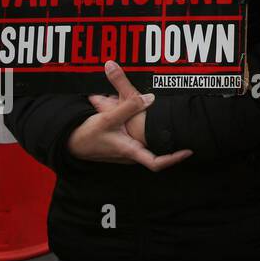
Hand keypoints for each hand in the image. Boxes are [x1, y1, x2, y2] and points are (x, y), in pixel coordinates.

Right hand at [68, 61, 192, 171]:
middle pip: (156, 150)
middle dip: (167, 138)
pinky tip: (144, 115)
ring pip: (147, 142)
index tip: (189, 151)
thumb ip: (129, 106)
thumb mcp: (108, 118)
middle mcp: (132, 154)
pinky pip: (138, 138)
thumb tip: (150, 98)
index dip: (174, 158)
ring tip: (164, 121)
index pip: (157, 162)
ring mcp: (128, 150)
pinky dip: (142, 127)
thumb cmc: (87, 134)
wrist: (70, 141)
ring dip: (153, 130)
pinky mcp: (124, 144)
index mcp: (131, 151)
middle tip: (181, 127)